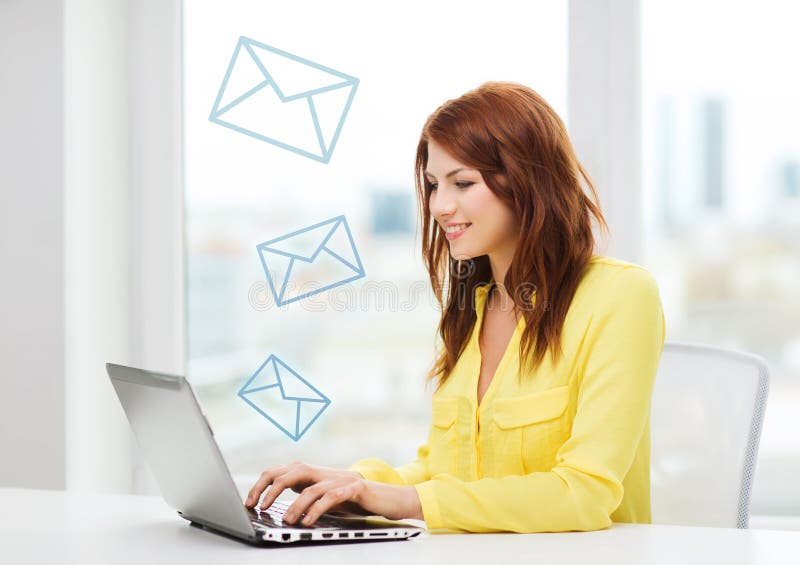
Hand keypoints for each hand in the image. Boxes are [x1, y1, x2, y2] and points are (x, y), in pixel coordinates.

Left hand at [245, 461, 422, 525]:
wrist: (389, 498)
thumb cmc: (355, 500)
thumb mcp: (325, 497)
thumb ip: (305, 494)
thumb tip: (279, 503)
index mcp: (314, 473)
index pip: (281, 471)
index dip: (262, 484)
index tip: (249, 501)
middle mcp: (324, 472)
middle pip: (290, 472)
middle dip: (270, 489)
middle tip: (258, 506)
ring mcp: (339, 478)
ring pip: (310, 487)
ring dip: (294, 505)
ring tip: (285, 520)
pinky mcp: (354, 488)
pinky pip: (331, 497)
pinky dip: (317, 509)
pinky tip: (308, 521)